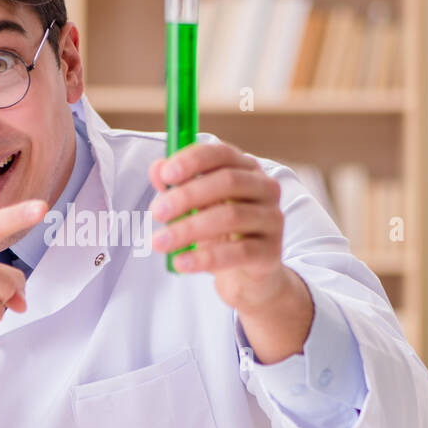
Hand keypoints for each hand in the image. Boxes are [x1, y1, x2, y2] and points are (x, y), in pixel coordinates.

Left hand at [148, 141, 287, 313]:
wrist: (246, 274)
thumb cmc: (218, 231)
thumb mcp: (195, 206)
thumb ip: (176, 185)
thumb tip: (157, 169)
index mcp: (245, 168)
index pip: (222, 153)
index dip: (193, 161)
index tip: (165, 175)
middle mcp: (265, 188)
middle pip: (228, 182)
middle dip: (187, 195)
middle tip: (156, 212)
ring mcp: (271, 219)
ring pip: (230, 217)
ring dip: (188, 229)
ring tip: (159, 242)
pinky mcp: (270, 251)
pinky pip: (237, 252)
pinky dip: (204, 258)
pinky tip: (180, 263)